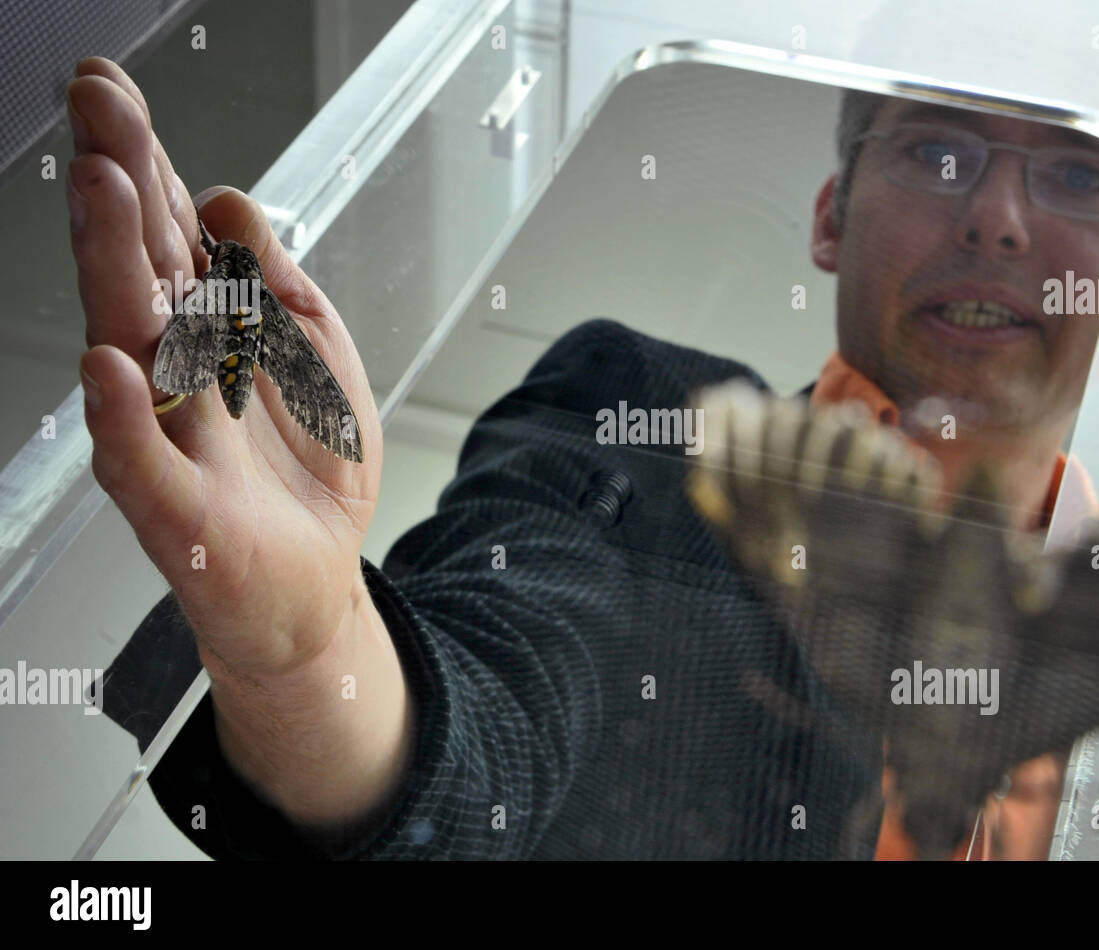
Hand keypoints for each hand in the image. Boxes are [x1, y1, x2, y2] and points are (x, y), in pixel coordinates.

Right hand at [66, 57, 382, 681]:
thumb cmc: (308, 479)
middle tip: (97, 108)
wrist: (315, 589)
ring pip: (131, 343)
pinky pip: (141, 457)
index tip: (113, 91)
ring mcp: (166, 438)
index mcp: (206, 336)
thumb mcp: (322, 361)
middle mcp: (171, 376)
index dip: (145, 164)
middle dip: (119, 185)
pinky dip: (124, 413)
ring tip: (103, 189)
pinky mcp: (177, 510)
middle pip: (139, 269)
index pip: (169, 238)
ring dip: (113, 266)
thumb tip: (235, 200)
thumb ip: (282, 286)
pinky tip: (109, 363)